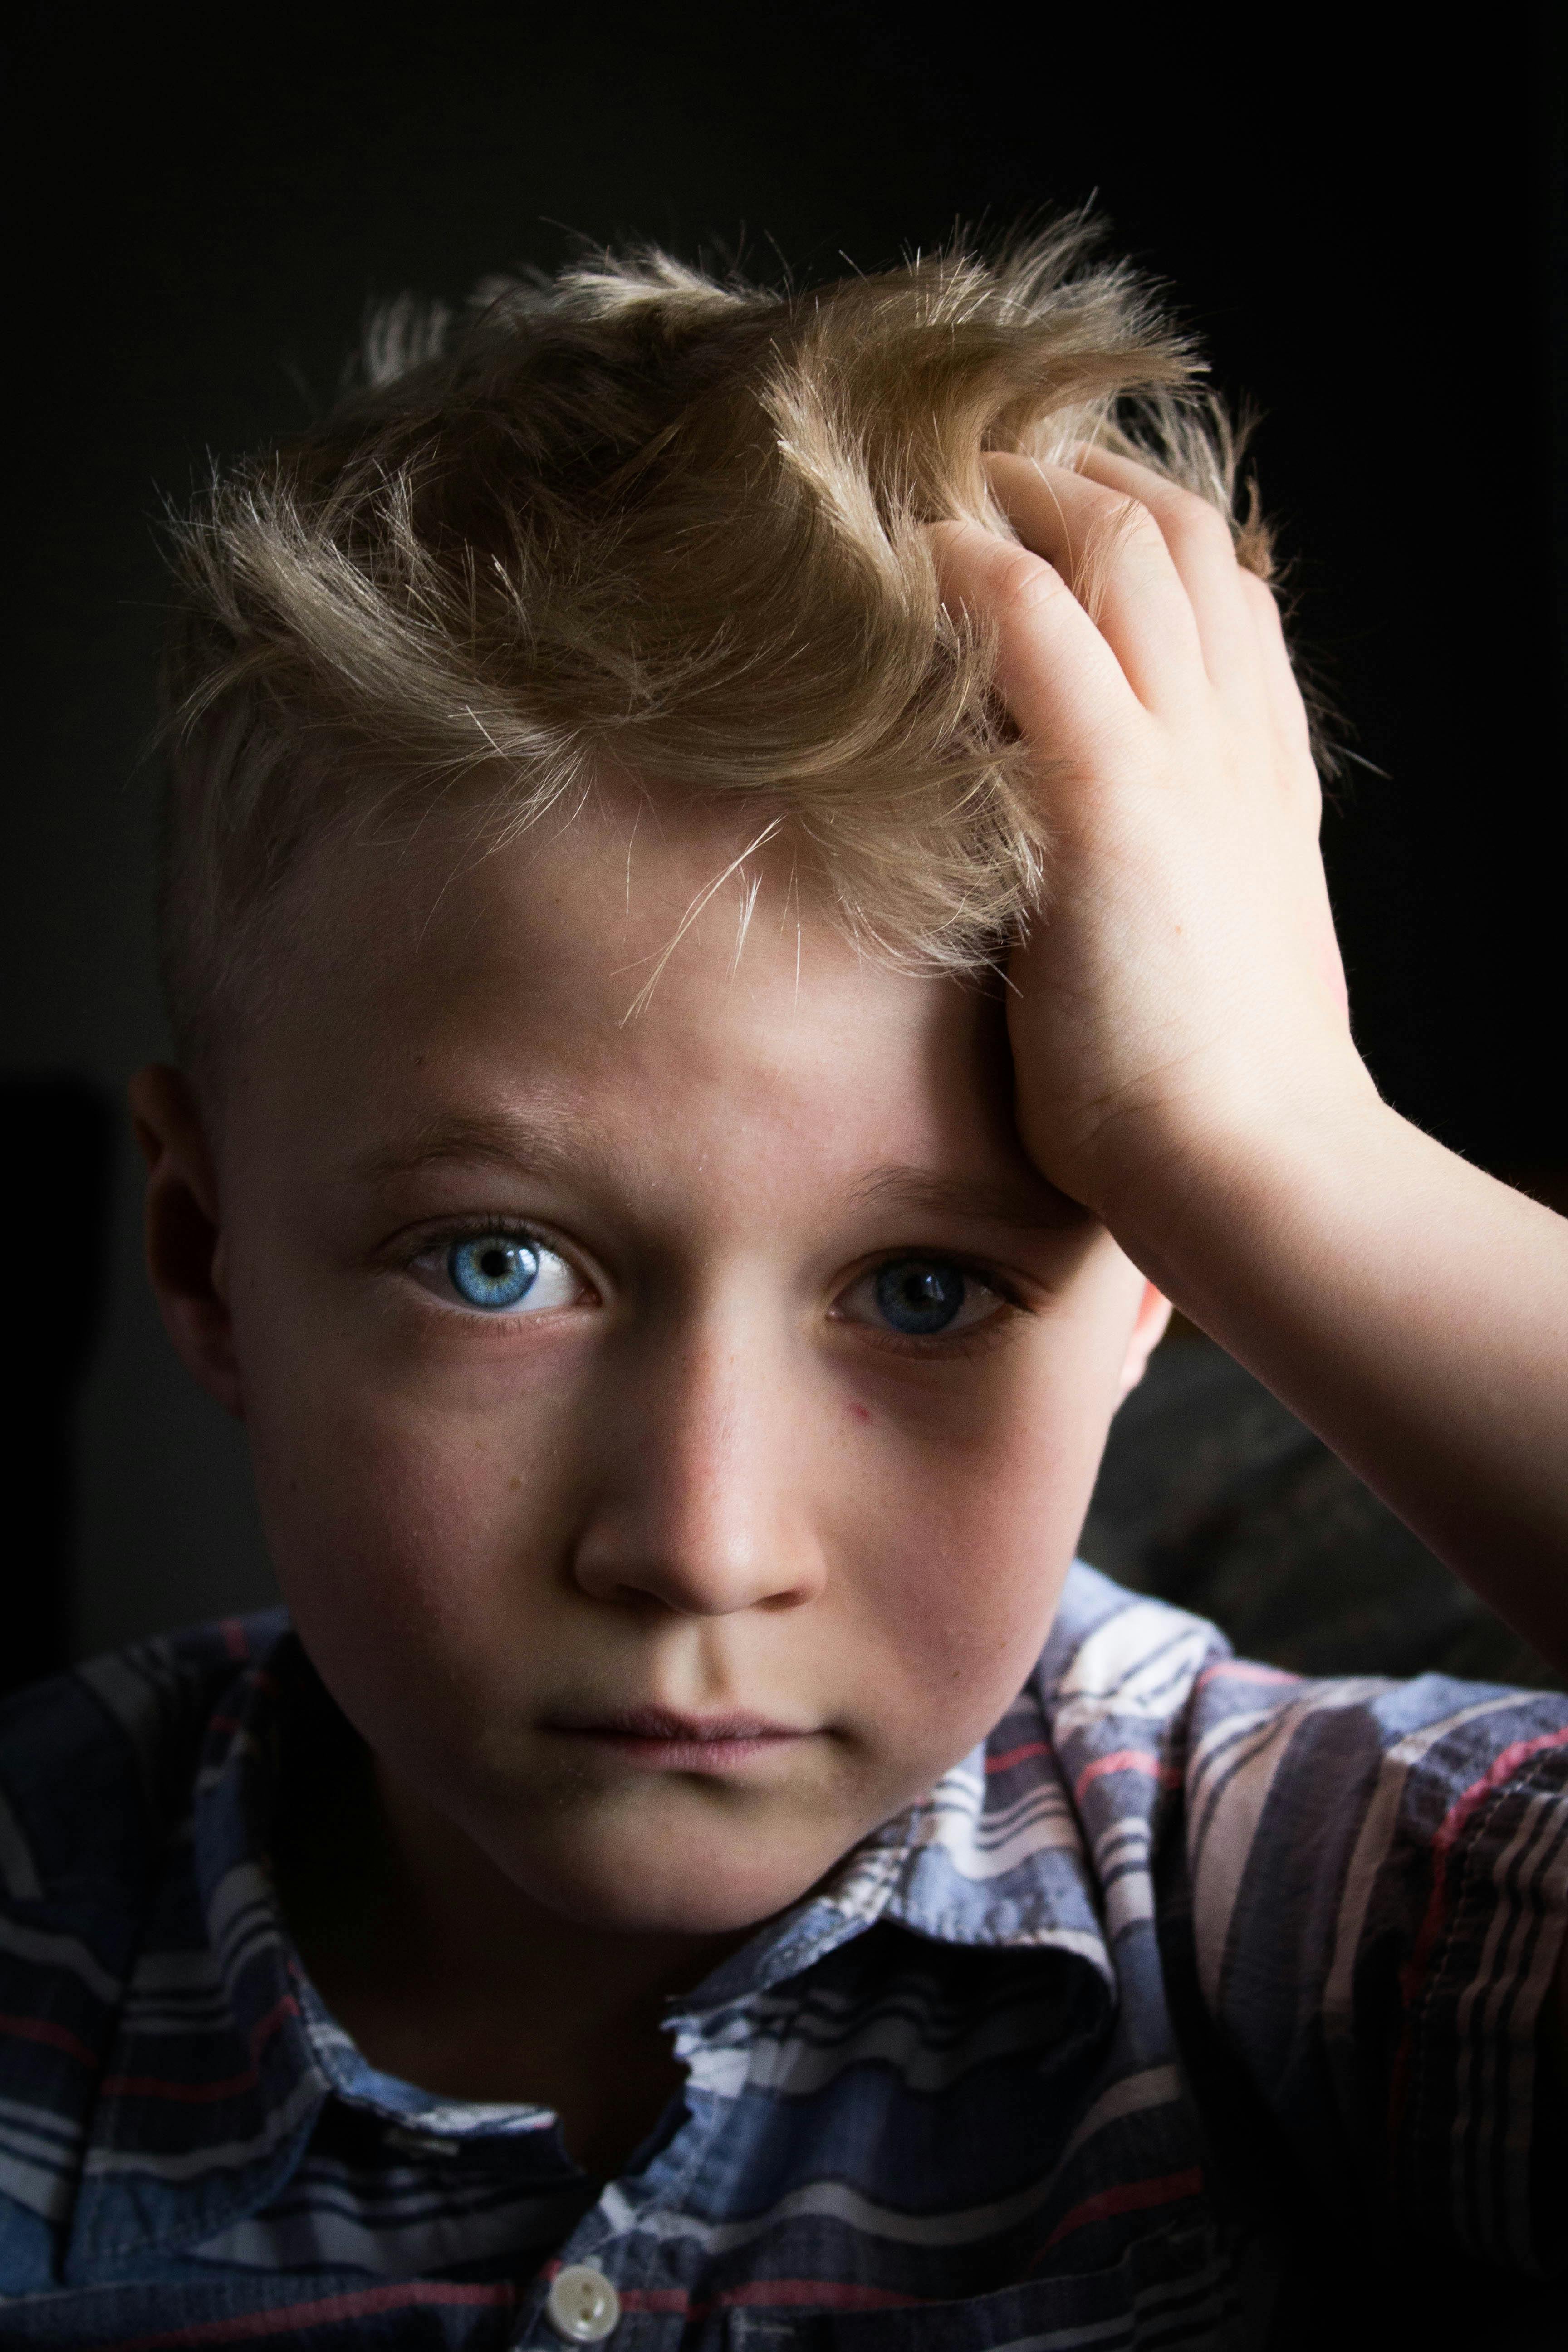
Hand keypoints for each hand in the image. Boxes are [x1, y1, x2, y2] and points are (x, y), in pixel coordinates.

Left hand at [933, 449, 1372, 1234]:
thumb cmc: (1221, 1096)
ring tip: (938, 479)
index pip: (1228, 600)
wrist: (1255, 1160)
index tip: (1069, 513)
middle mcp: (1235, 742)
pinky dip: (975, 567)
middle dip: (1087, 478)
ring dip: (1028, 494)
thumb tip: (1123, 894)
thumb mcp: (1218, 957)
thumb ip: (1181, 892)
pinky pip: (1038, 625)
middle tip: (988, 463)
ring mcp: (1183, 757)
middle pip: (1181, 540)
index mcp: (1264, 778)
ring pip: (1125, 549)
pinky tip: (913, 548)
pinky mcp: (1111, 797)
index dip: (1147, 532)